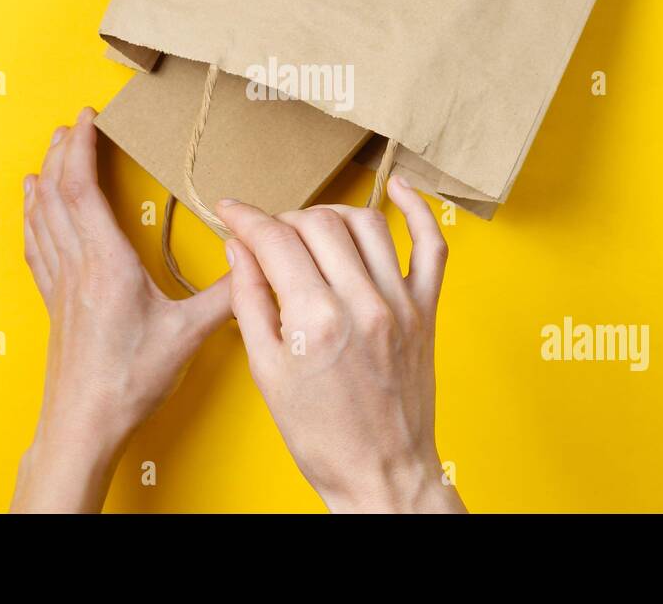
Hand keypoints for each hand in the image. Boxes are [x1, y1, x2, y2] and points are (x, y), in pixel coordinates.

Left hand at [11, 108, 231, 512]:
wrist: (83, 424)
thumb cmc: (131, 380)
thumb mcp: (189, 335)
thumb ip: (226, 295)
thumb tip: (257, 262)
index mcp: (106, 263)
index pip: (82, 189)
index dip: (82, 147)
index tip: (88, 117)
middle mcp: (75, 266)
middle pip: (55, 193)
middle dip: (62, 151)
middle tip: (71, 123)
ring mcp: (59, 285)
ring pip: (41, 216)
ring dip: (44, 177)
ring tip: (49, 151)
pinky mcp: (53, 304)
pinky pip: (36, 245)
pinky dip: (33, 215)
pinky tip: (33, 209)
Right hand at [218, 178, 464, 512]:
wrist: (382, 474)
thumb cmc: (321, 435)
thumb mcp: (266, 373)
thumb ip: (249, 300)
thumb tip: (239, 247)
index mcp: (315, 320)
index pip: (274, 241)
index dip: (245, 218)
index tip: (230, 210)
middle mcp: (361, 301)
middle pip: (317, 223)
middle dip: (284, 220)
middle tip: (269, 237)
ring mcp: (400, 302)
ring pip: (366, 222)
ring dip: (331, 214)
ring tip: (311, 229)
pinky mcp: (427, 310)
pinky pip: (431, 246)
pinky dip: (417, 210)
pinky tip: (397, 188)